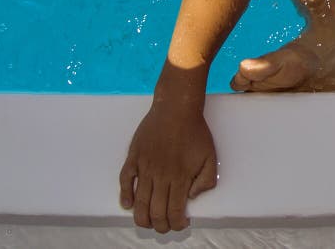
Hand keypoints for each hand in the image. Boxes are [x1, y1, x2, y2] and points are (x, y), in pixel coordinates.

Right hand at [119, 103, 216, 232]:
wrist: (177, 108)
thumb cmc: (195, 131)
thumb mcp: (210, 155)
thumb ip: (206, 180)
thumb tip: (191, 197)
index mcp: (180, 176)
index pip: (174, 211)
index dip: (176, 223)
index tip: (181, 224)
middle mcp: (160, 175)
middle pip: (155, 212)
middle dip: (160, 225)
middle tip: (165, 226)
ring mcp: (145, 167)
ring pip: (139, 203)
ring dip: (143, 217)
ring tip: (149, 222)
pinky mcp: (134, 157)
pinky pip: (124, 181)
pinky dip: (125, 196)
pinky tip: (128, 204)